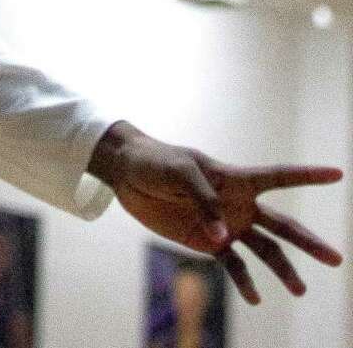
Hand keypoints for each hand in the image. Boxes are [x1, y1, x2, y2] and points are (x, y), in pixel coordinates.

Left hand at [89, 122, 342, 302]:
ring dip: (282, 269)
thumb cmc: (157, 162)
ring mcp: (224, 225)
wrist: (128, 173)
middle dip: (309, 241)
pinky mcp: (206, 242)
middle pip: (281, 225)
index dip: (309, 175)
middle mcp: (238, 204)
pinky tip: (254, 299)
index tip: (338, 173)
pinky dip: (244, 282)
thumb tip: (223, 240)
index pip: (280, 177)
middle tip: (336, 259)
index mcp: (235, 178)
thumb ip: (204, 204)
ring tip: (299, 290)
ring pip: (264, 250)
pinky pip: (232, 265)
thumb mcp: (180, 173)